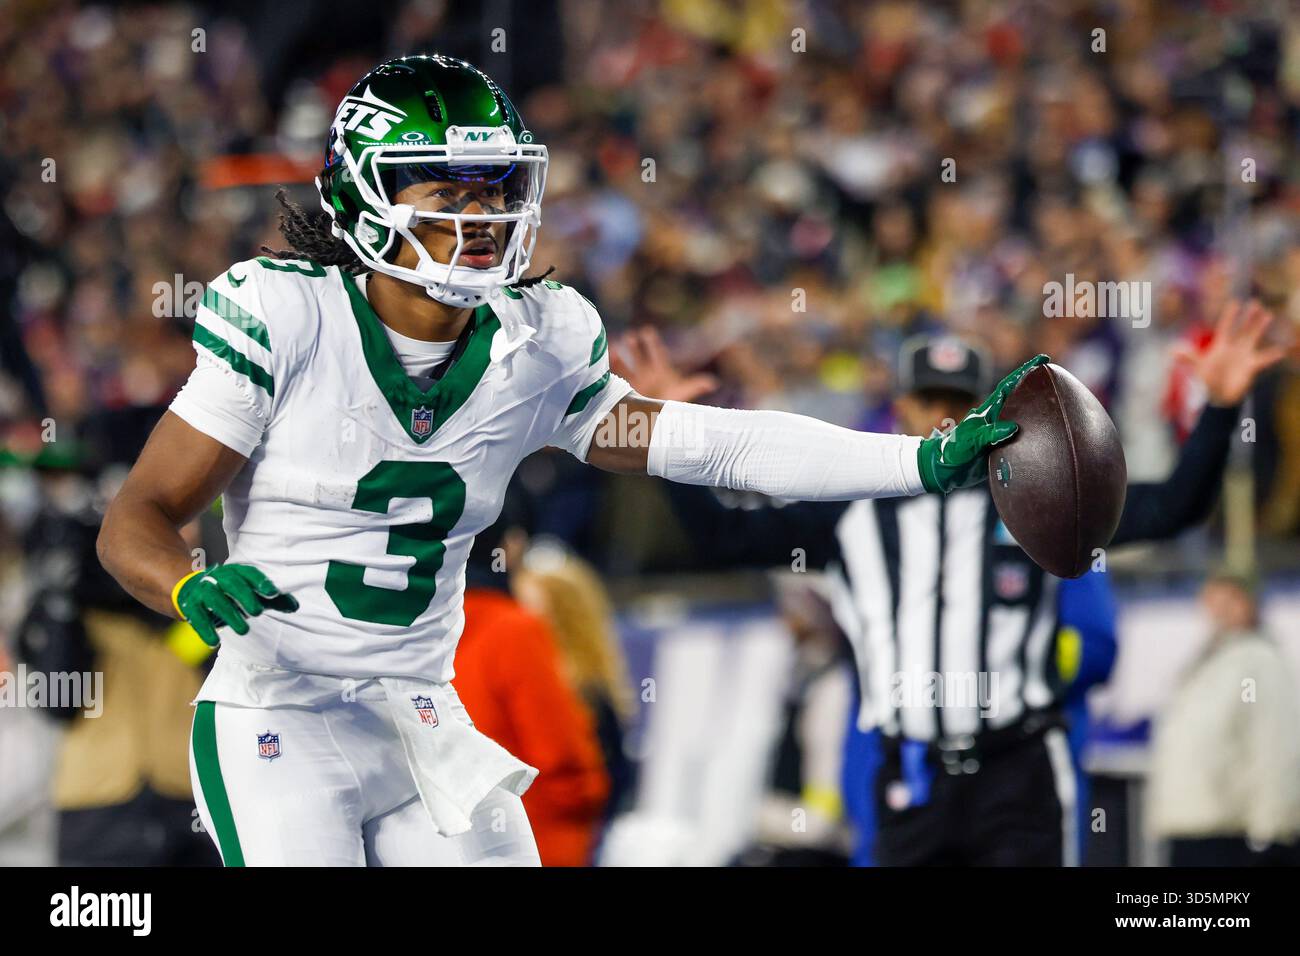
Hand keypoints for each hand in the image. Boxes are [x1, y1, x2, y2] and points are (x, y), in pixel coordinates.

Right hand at [173, 563, 297, 646]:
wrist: (192, 589)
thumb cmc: (231, 593)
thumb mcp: (251, 593)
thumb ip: (273, 599)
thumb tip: (295, 607)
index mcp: (236, 572)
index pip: (249, 573)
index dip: (260, 581)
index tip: (272, 592)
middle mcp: (218, 578)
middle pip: (232, 583)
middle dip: (244, 596)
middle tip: (257, 612)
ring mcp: (202, 591)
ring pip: (215, 600)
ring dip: (229, 615)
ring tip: (244, 631)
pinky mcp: (190, 606)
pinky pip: (197, 617)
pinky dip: (206, 630)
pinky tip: (214, 643)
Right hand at [610, 328, 717, 401]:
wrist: (656, 427)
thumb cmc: (670, 408)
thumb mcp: (680, 395)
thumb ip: (693, 386)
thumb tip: (712, 382)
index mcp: (659, 372)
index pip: (656, 354)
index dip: (652, 343)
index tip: (646, 331)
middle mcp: (645, 375)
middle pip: (638, 357)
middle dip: (633, 348)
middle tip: (629, 337)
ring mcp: (633, 382)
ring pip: (624, 366)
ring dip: (618, 358)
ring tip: (613, 349)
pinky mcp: (622, 392)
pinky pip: (613, 379)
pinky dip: (608, 372)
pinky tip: (602, 368)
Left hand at [917, 353, 1048, 492]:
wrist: (941, 472)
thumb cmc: (951, 453)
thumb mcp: (969, 441)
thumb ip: (989, 434)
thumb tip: (1013, 427)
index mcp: (986, 413)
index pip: (1008, 387)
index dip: (1024, 372)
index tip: (1042, 359)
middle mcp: (994, 421)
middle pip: (1018, 400)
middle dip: (1035, 388)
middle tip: (1055, 378)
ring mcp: (998, 435)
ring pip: (1021, 419)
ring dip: (1036, 412)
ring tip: (1056, 406)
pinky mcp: (1000, 450)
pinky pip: (1020, 440)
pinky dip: (1032, 437)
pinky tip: (1045, 438)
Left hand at [1172, 299, 1287, 406]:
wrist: (1218, 394)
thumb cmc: (1208, 378)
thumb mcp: (1198, 367)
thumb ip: (1188, 358)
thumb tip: (1171, 350)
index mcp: (1221, 345)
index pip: (1225, 326)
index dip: (1229, 315)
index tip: (1234, 303)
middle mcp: (1234, 347)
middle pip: (1243, 328)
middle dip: (1249, 317)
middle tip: (1256, 303)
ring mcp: (1244, 355)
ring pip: (1254, 338)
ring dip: (1260, 327)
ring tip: (1268, 315)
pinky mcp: (1251, 366)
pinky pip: (1264, 359)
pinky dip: (1272, 356)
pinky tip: (1282, 350)